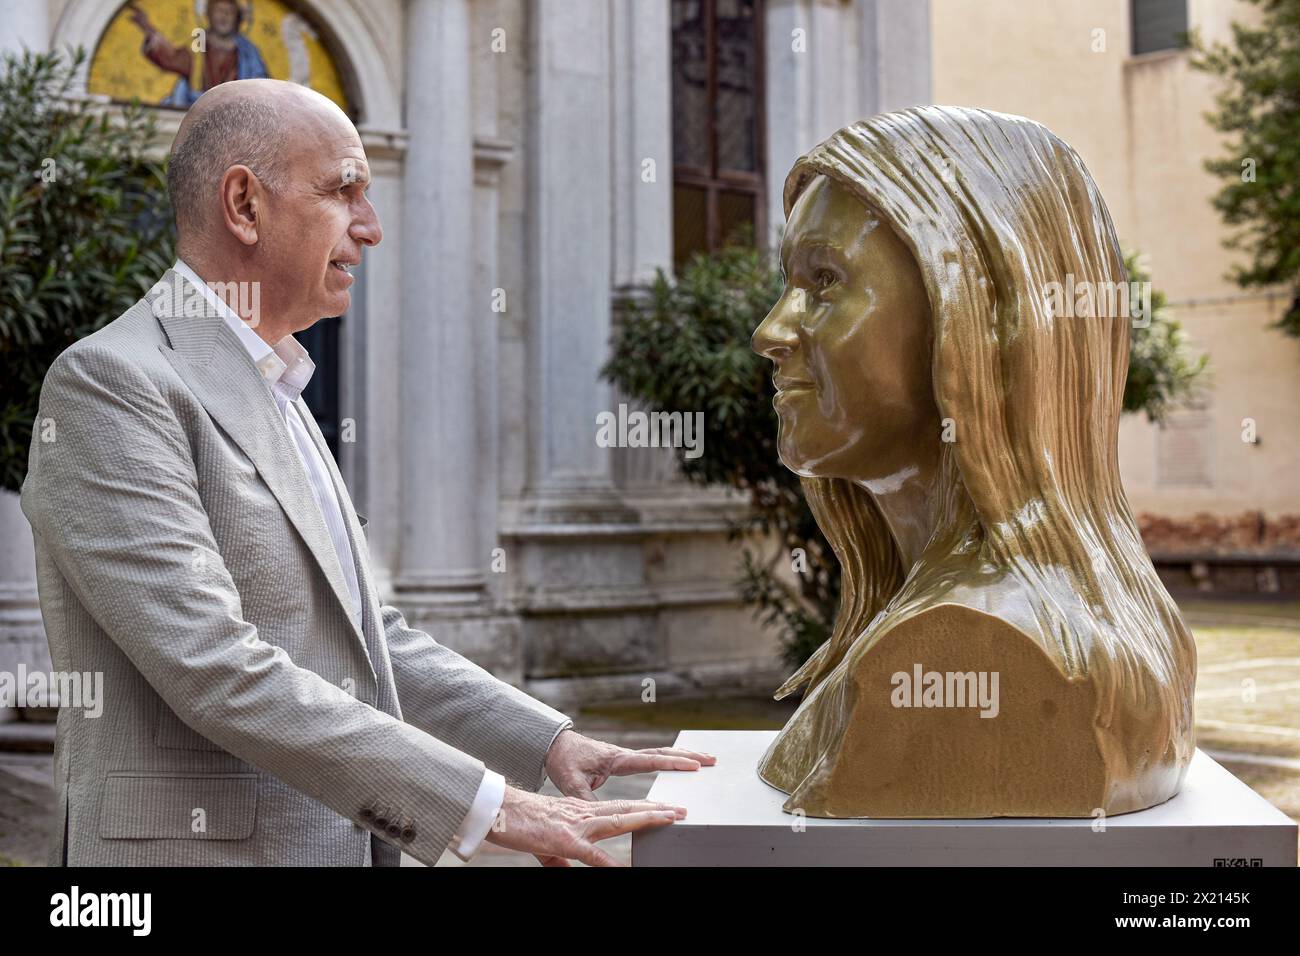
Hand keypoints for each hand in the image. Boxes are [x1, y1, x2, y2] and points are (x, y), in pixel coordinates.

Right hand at [484, 787, 685, 866]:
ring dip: (646, 819)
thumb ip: (563, 860)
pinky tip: (625, 870)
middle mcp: (584, 815)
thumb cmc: (520, 825)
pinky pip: (591, 854)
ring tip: (669, 818)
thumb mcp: (547, 845)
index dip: (643, 809)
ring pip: (618, 820)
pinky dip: (608, 863)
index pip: (619, 809)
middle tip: (680, 810)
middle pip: (626, 810)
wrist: (498, 812)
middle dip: (655, 810)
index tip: (664, 809)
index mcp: (581, 813)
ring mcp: (576, 826)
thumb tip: (570, 872)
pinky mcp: (563, 840)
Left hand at [544, 728, 716, 799]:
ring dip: (682, 755)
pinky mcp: (623, 759)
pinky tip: (678, 762)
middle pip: (662, 753)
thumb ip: (585, 796)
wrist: (555, 745)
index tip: (693, 766)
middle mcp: (624, 754)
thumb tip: (596, 811)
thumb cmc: (563, 761)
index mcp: (616, 758)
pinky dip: (668, 758)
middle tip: (712, 760)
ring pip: (659, 753)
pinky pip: (651, 757)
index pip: (650, 760)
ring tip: (704, 760)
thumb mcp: (570, 782)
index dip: (673, 764)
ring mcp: (625, 755)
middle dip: (688, 756)